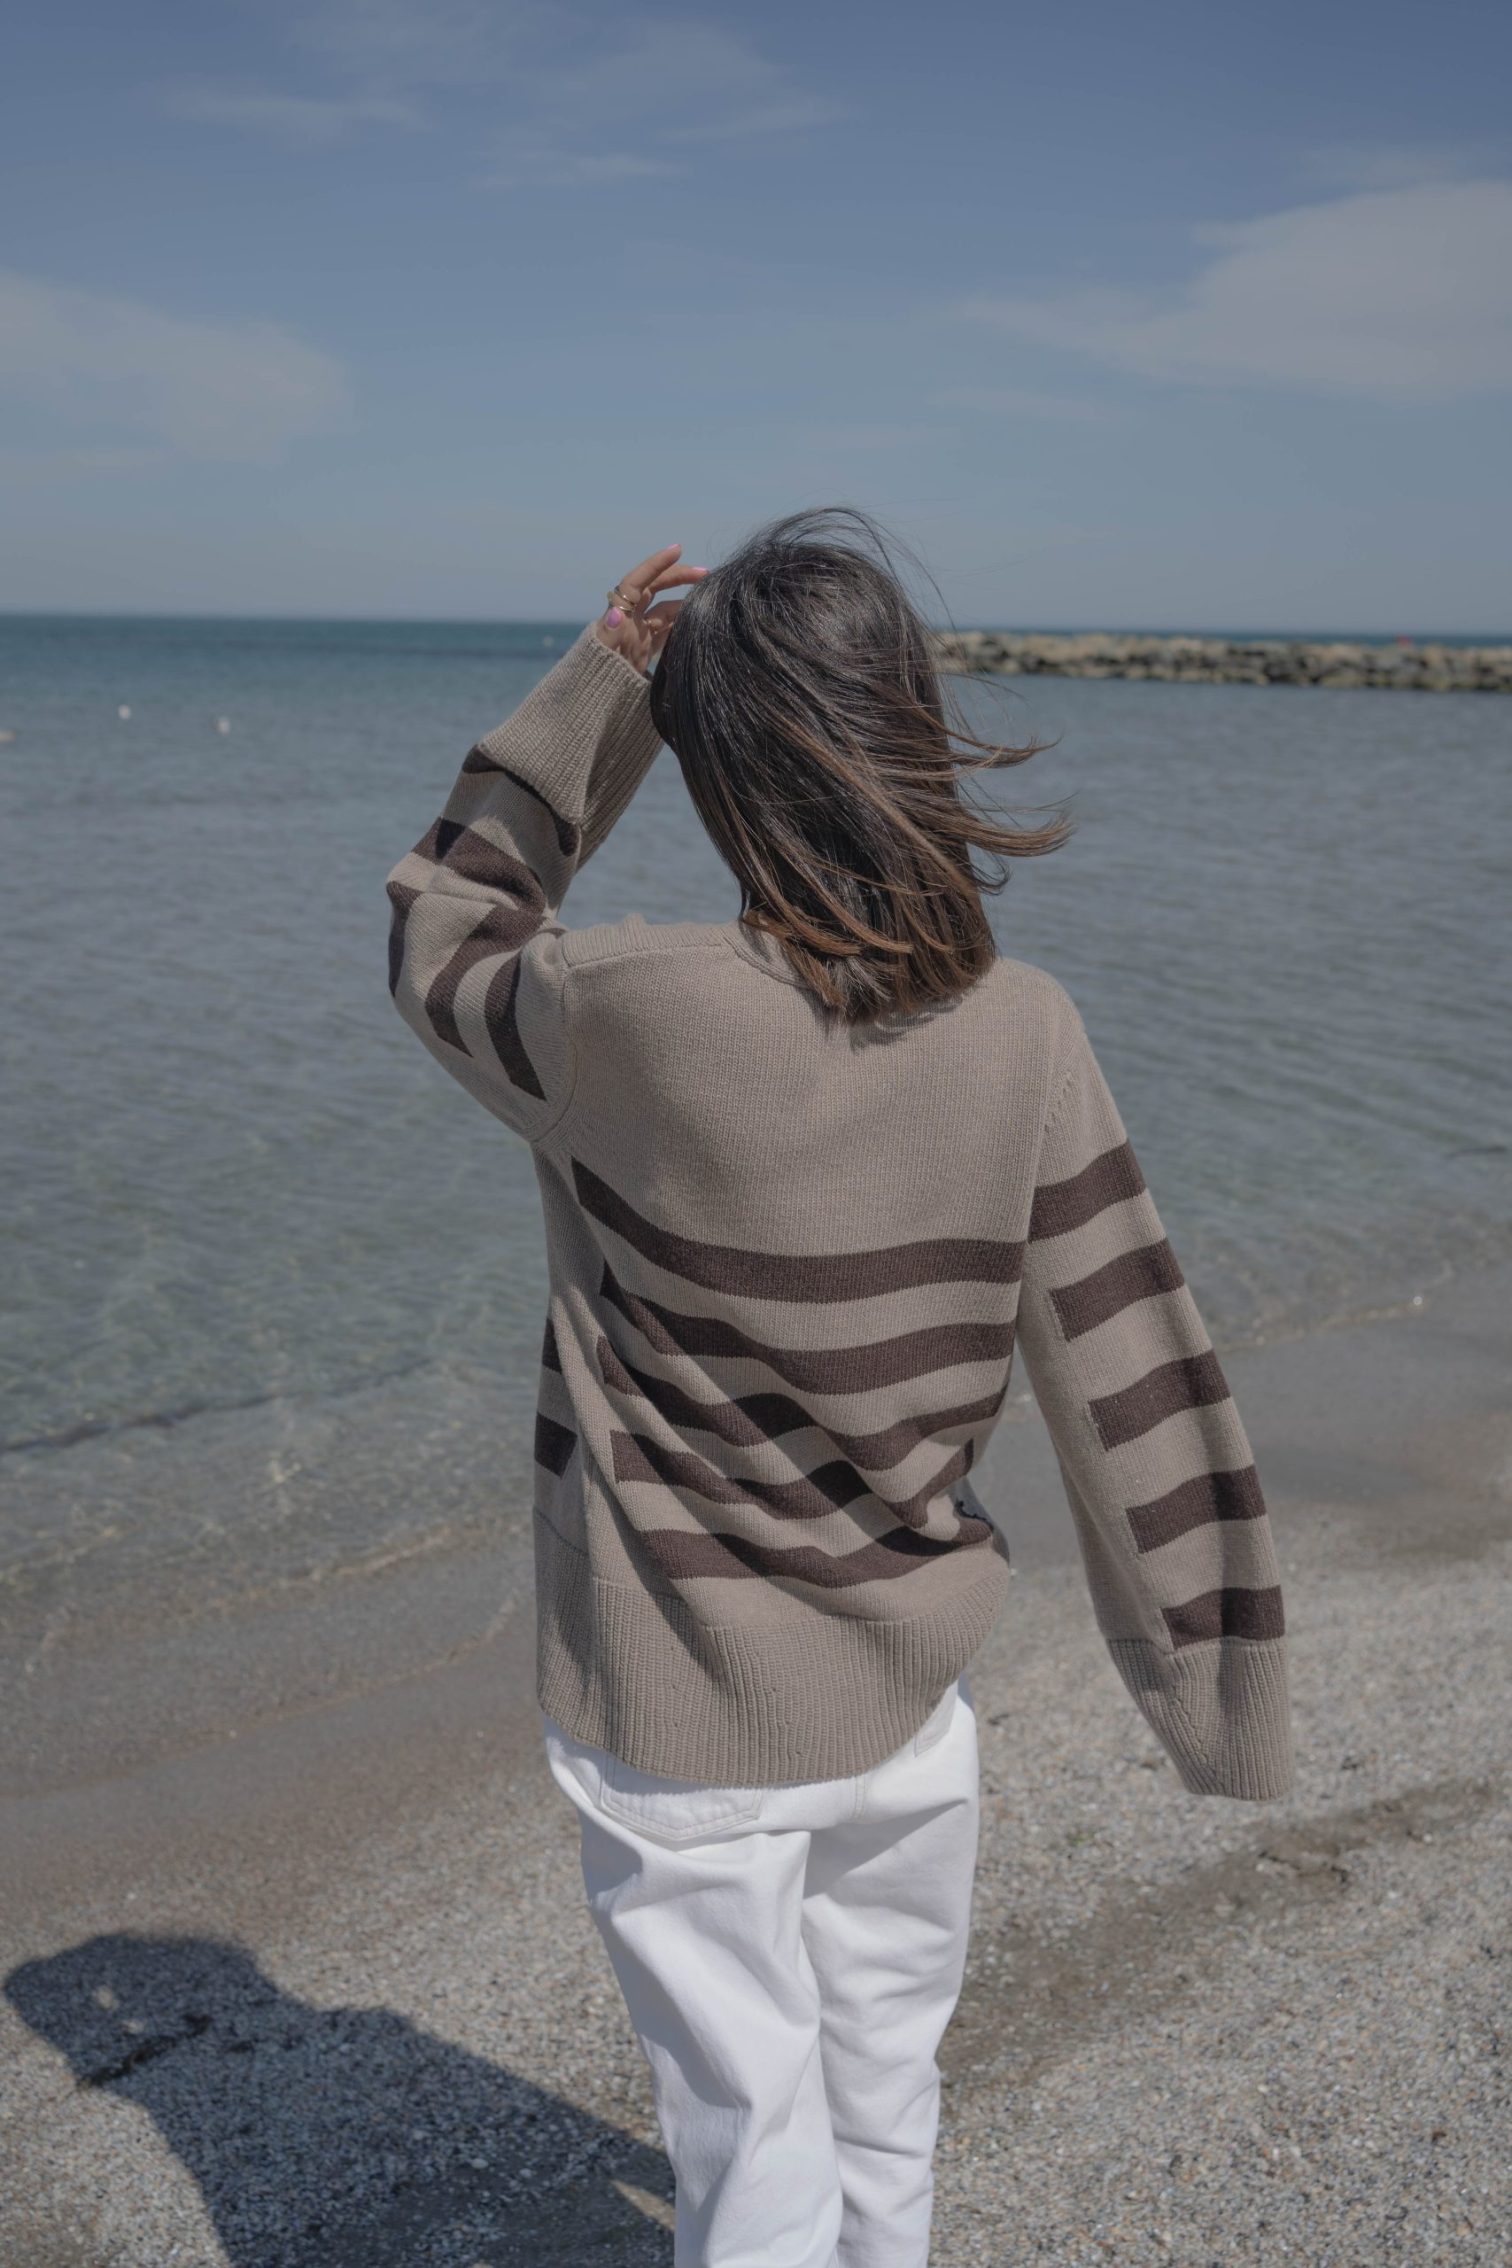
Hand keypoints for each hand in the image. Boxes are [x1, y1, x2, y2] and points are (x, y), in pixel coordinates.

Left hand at [593, 544, 706, 672]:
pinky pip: (667, 631)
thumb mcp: (601, 658)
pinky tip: (698, 623)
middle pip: (655, 589)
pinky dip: (682, 624)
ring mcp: (639, 636)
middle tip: (707, 574)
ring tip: (709, 599)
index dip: (656, 564)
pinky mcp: (646, 651)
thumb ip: (609, 637)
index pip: (637, 582)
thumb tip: (617, 614)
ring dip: (685, 601)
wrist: (595, 705)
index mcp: (619, 617)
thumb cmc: (596, 680)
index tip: (677, 549)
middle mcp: (630, 621)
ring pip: (665, 610)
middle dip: (678, 576)